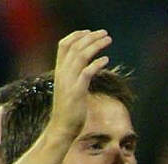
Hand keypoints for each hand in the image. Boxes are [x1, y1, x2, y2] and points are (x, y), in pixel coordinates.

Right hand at [48, 29, 112, 143]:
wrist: (62, 128)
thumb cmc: (68, 111)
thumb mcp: (70, 91)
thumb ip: (75, 79)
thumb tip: (85, 75)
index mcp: (60, 71)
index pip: (64, 45)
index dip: (76, 36)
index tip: (88, 32)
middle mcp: (62, 72)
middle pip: (74, 46)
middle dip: (90, 37)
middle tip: (104, 33)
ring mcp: (69, 81)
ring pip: (81, 55)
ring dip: (95, 45)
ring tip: (108, 40)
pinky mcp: (77, 90)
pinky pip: (87, 72)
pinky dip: (97, 64)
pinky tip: (106, 60)